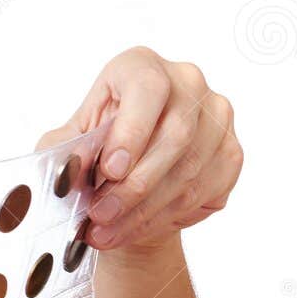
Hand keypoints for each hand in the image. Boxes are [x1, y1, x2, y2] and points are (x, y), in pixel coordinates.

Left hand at [38, 46, 242, 253]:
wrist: (128, 171)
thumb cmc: (96, 145)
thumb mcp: (69, 141)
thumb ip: (66, 150)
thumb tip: (67, 171)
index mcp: (141, 66)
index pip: (148, 88)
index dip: (131, 131)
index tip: (110, 170)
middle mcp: (187, 83)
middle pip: (174, 135)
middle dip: (133, 185)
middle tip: (100, 215)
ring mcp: (216, 117)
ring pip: (189, 169)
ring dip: (144, 209)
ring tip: (106, 231)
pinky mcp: (230, 152)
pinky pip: (203, 191)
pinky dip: (163, 217)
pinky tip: (132, 229)